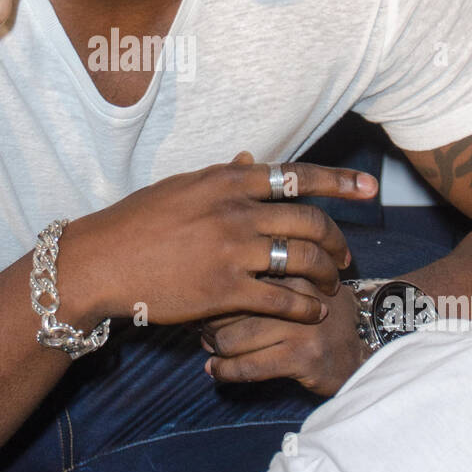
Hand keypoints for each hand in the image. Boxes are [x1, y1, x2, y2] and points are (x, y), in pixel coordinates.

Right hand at [69, 156, 376, 327]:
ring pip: (302, 260)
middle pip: (310, 221)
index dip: (339, 182)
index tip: (369, 188)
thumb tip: (251, 158)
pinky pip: (282, 299)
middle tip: (345, 256)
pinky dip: (304, 307)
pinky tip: (311, 312)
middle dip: (337, 240)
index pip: (297, 176)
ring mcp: (232, 251)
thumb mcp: (182, 187)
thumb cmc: (138, 222)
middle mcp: (235, 211)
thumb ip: (223, 175)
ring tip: (330, 287)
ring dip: (324, 276)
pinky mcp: (224, 290)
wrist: (102, 261)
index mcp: (227, 180)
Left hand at [200, 279, 365, 396]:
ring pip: (234, 338)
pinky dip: (226, 371)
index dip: (216, 296)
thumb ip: (265, 282)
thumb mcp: (299, 286)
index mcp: (292, 269)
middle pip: (231, 307)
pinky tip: (218, 372)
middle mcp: (296, 293)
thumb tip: (211, 293)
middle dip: (211, 326)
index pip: (239, 277)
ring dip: (217, 350)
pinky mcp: (302, 356)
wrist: (366, 350)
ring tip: (214, 354)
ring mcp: (300, 326)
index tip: (206, 309)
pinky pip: (249, 366)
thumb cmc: (321, 317)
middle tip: (206, 336)